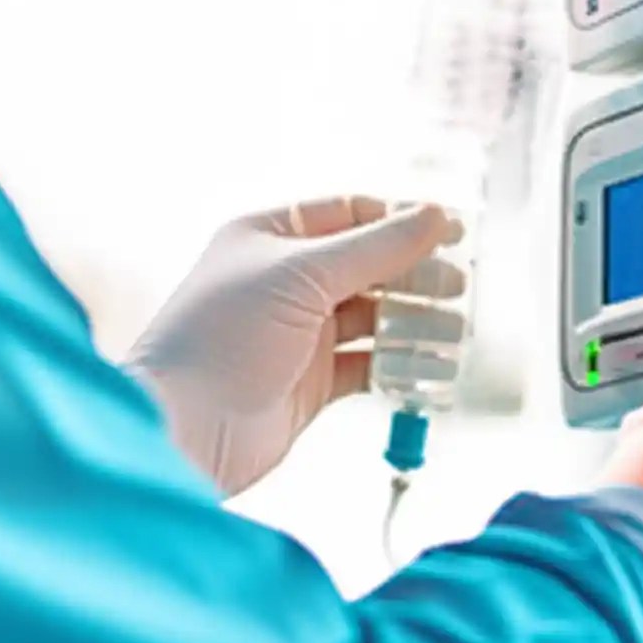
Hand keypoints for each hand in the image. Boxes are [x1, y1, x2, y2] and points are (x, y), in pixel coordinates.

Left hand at [127, 197, 457, 494]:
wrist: (184, 429)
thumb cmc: (221, 339)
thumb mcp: (302, 275)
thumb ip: (377, 246)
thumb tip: (436, 214)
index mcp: (270, 238)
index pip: (349, 214)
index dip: (401, 220)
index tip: (451, 231)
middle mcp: (286, 281)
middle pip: (369, 266)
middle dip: (415, 275)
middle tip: (457, 286)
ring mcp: (301, 333)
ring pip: (375, 317)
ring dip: (415, 323)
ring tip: (453, 331)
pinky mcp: (313, 382)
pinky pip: (370, 364)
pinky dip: (403, 364)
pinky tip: (432, 366)